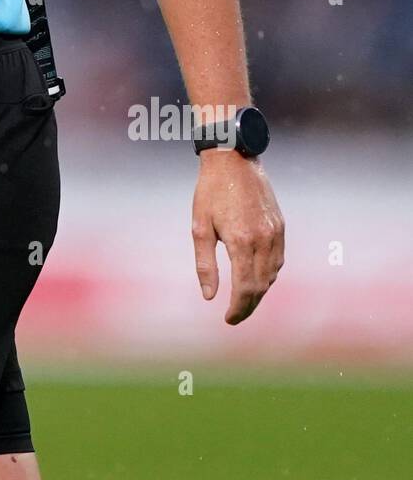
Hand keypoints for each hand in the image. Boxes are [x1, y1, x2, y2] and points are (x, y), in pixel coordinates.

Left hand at [192, 151, 284, 323]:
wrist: (233, 159)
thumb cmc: (210, 191)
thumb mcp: (199, 227)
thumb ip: (205, 264)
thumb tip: (209, 296)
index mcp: (241, 241)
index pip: (245, 288)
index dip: (238, 309)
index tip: (228, 320)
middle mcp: (263, 240)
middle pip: (261, 286)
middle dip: (249, 305)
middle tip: (235, 316)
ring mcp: (275, 233)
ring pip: (272, 274)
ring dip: (260, 291)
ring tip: (244, 300)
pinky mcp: (280, 225)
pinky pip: (278, 259)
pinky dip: (269, 274)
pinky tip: (257, 277)